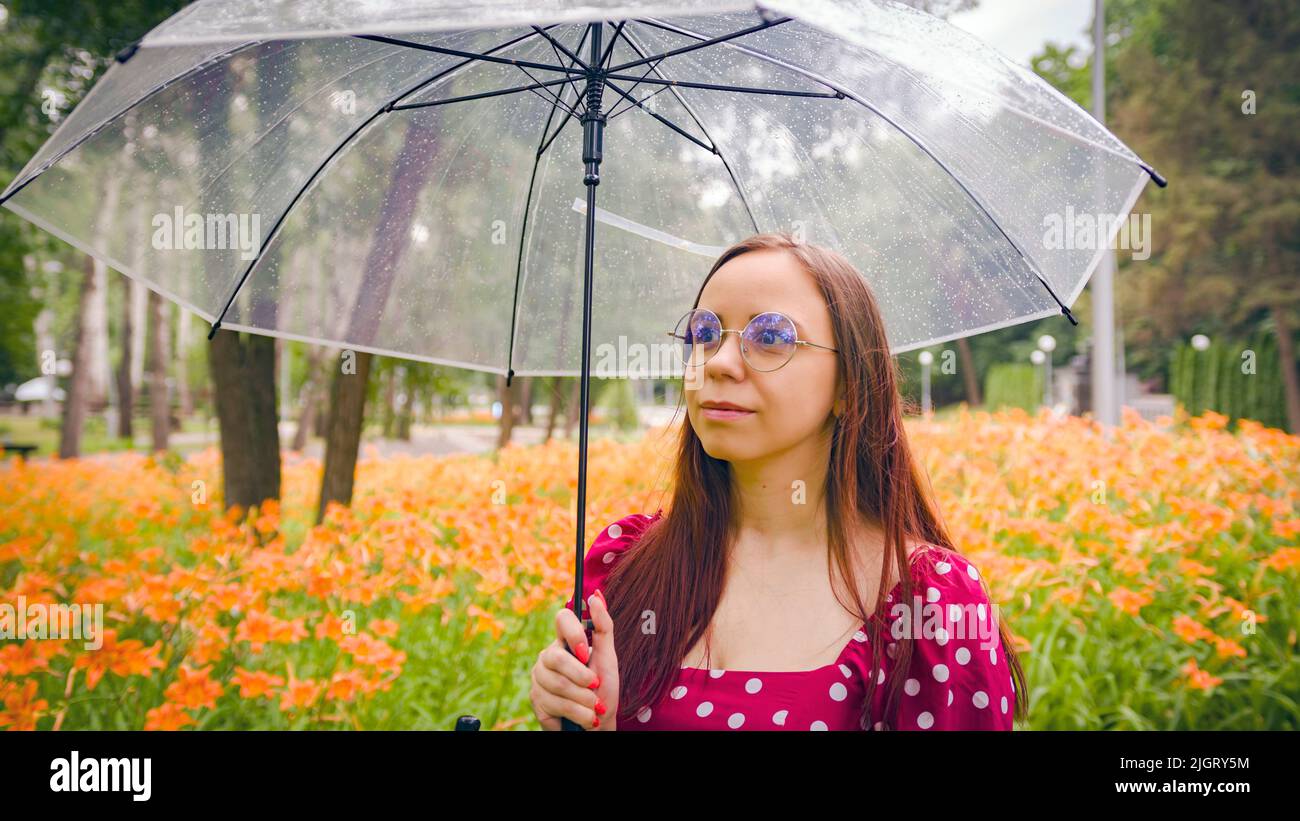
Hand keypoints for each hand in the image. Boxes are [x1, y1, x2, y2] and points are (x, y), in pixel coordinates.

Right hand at [530, 589, 618, 730]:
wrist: (599, 722)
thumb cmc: (604, 689)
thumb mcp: (608, 656)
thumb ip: (603, 626)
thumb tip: (596, 595)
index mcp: (565, 641)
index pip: (561, 618)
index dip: (573, 633)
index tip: (585, 652)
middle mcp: (548, 656)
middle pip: (556, 657)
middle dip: (582, 677)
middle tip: (595, 686)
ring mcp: (539, 678)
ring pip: (557, 684)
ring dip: (584, 699)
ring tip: (594, 706)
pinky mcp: (535, 700)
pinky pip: (556, 703)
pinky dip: (579, 713)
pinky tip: (586, 717)